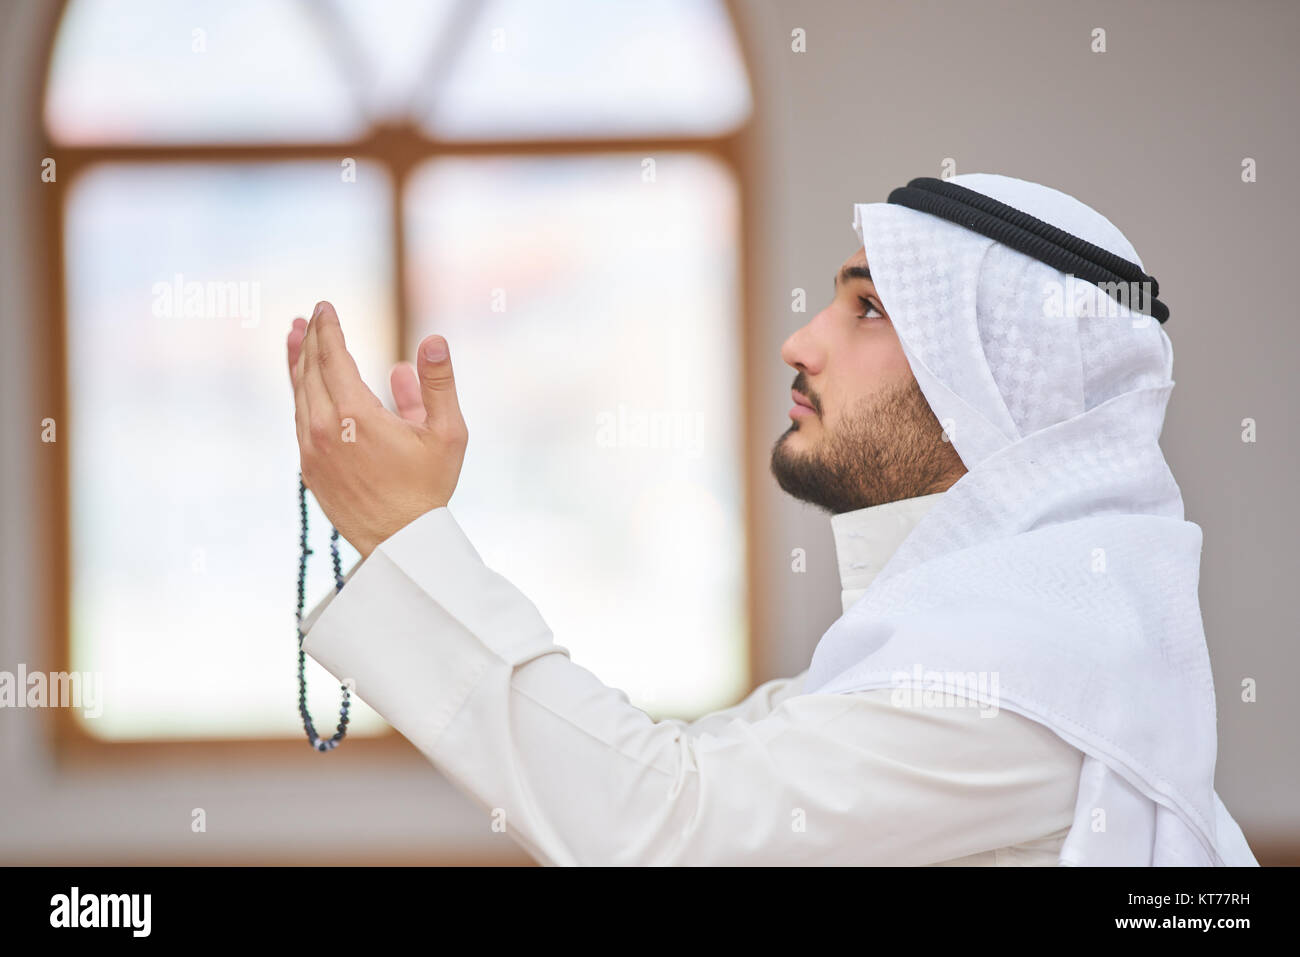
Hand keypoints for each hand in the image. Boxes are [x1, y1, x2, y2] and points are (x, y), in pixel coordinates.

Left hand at [285, 302, 467, 558]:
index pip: (332, 356)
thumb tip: (434, 339)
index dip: (328, 328)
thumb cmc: (430, 487)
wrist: (400, 543)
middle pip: (309, 369)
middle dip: (310, 338)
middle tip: (311, 316)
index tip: (325, 307)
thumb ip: (438, 383)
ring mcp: (310, 449)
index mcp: (356, 415)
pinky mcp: (307, 467)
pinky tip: (304, 382)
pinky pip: (298, 417)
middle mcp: (324, 428)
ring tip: (295, 336)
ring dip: (297, 361)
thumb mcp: (448, 433)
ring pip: (298, 393)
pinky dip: (299, 391)